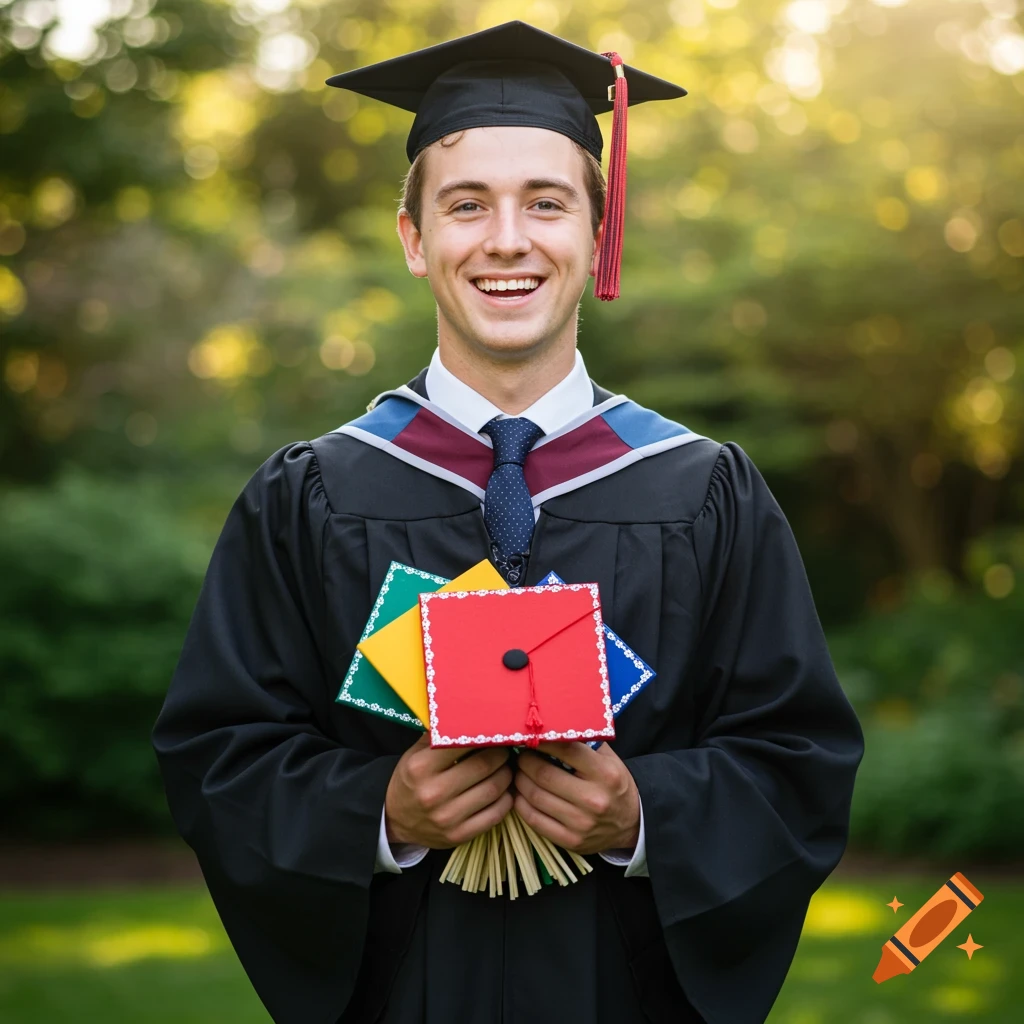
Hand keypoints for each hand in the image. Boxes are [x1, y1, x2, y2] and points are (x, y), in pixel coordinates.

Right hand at [385, 734, 513, 848]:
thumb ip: (441, 736)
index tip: (494, 732)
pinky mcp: (458, 836)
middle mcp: (433, 793)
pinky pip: (496, 814)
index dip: (485, 735)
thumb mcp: (416, 753)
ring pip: (494, 789)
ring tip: (505, 767)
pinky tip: (503, 790)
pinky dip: (506, 799)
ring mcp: (447, 818)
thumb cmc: (411, 779)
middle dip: (501, 754)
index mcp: (421, 767)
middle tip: (505, 749)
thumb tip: (474, 717)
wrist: (394, 819)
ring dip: (507, 775)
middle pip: (485, 766)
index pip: (464, 743)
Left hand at [514, 742, 639, 854]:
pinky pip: (533, 819)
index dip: (542, 741)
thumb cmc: (613, 784)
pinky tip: (521, 794)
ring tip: (519, 772)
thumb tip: (550, 728)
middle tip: (521, 755)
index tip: (531, 737)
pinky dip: (521, 803)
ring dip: (520, 781)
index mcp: (605, 774)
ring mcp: (581, 823)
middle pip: (543, 774)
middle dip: (525, 761)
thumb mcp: (608, 759)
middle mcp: (593, 799)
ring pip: (534, 796)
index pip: (565, 750)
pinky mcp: (570, 840)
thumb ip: (583, 744)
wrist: (631, 823)